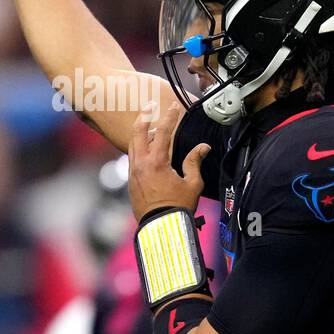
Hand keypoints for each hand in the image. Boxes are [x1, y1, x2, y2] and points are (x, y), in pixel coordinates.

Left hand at [128, 102, 210, 220]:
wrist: (161, 226)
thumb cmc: (178, 207)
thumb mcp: (192, 184)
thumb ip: (194, 162)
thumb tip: (203, 147)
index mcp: (157, 162)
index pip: (162, 132)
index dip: (169, 117)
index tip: (174, 106)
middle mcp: (141, 164)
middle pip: (138, 132)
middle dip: (144, 117)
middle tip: (149, 107)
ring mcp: (133, 172)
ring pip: (132, 145)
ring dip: (140, 133)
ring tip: (148, 126)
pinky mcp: (130, 181)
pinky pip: (132, 158)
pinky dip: (138, 148)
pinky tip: (145, 148)